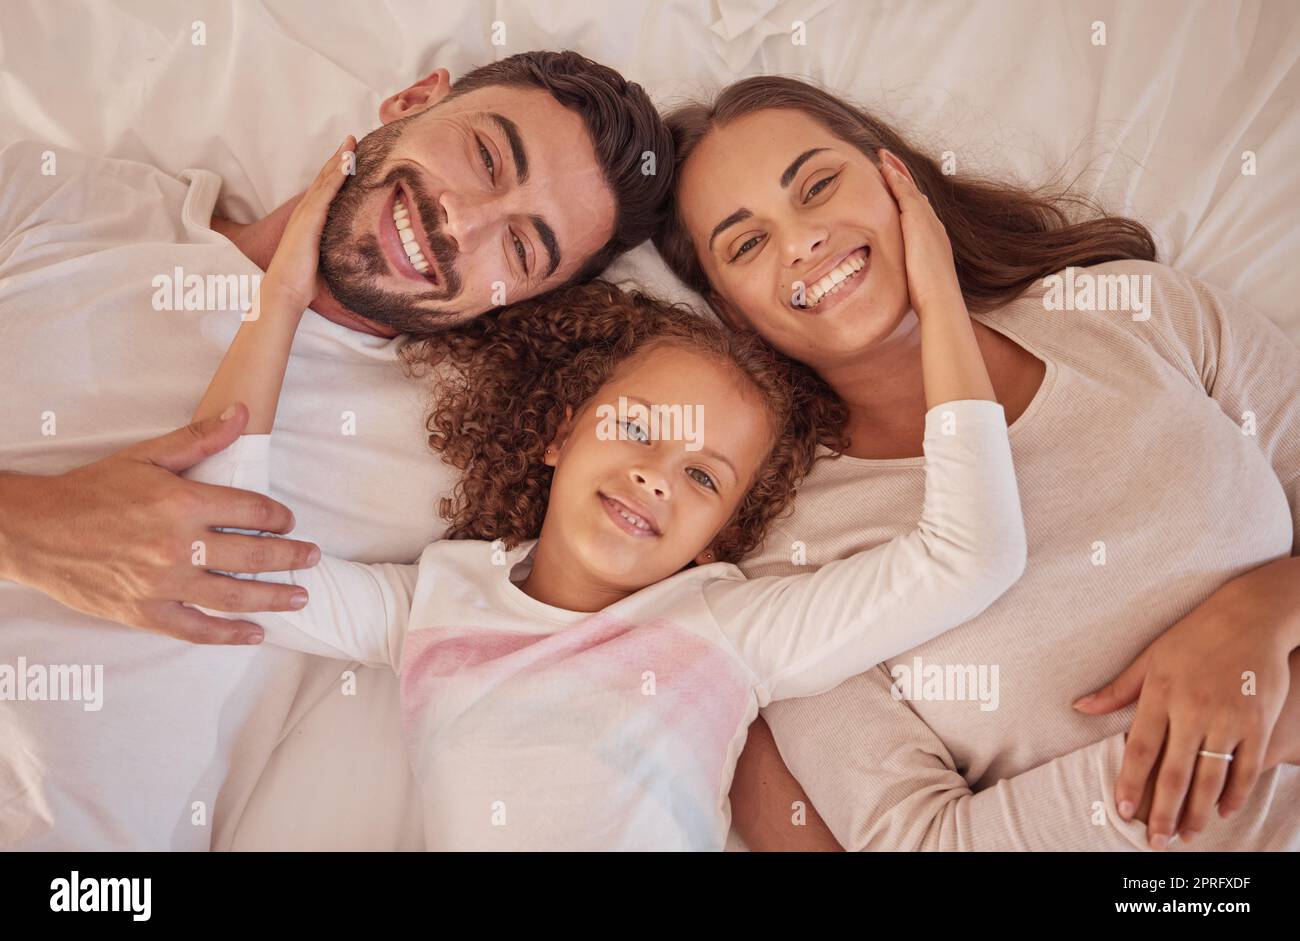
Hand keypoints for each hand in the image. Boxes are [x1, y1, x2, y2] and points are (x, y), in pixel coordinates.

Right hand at [0, 406, 319, 644]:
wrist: (36, 531)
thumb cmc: (92, 490)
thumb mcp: (146, 457)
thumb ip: (199, 439)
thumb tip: (241, 413)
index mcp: (182, 504)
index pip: (251, 511)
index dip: (278, 517)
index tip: (289, 522)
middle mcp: (178, 546)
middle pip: (253, 555)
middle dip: (290, 557)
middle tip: (312, 558)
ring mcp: (163, 584)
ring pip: (234, 596)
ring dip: (273, 598)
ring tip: (299, 597)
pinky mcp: (145, 613)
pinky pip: (197, 629)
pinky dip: (229, 634)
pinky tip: (255, 633)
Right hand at [259, 136, 355, 313]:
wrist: (284, 290)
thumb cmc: (303, 281)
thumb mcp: (325, 260)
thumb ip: (336, 249)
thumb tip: (356, 255)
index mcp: (310, 220)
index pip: (326, 190)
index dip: (337, 172)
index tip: (350, 156)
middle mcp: (307, 212)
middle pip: (325, 178)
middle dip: (339, 158)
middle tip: (353, 139)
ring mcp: (307, 214)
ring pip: (326, 180)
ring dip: (339, 159)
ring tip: (352, 141)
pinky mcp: (310, 219)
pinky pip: (326, 191)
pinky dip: (337, 175)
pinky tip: (347, 162)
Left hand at [877, 149, 962, 315]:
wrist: (941, 299)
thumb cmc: (930, 298)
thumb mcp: (918, 279)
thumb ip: (910, 271)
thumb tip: (903, 279)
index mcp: (933, 238)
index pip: (918, 211)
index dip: (906, 195)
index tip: (896, 184)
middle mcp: (933, 225)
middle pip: (916, 194)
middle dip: (903, 177)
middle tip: (889, 161)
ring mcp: (927, 221)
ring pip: (910, 189)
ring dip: (897, 171)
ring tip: (884, 157)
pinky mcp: (918, 220)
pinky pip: (905, 193)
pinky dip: (896, 178)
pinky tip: (885, 168)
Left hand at [1073, 582, 1292, 847]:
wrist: (1251, 616)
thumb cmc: (1194, 636)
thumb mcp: (1150, 657)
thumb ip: (1117, 689)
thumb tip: (1079, 707)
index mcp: (1161, 694)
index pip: (1141, 748)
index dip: (1131, 782)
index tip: (1124, 810)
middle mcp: (1194, 710)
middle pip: (1175, 773)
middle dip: (1164, 812)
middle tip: (1156, 840)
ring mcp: (1229, 719)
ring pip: (1211, 778)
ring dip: (1199, 812)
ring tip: (1187, 835)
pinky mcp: (1259, 724)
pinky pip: (1247, 768)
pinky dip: (1236, 794)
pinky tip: (1224, 811)